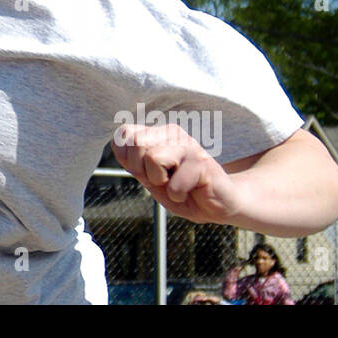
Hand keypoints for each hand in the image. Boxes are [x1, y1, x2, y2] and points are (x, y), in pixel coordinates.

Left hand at [112, 122, 245, 225]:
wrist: (218, 205)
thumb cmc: (182, 190)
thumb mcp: (150, 178)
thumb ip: (133, 162)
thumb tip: (119, 142)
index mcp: (157, 134)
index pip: (124, 133)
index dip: (128, 159)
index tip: (147, 172)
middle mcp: (172, 132)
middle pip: (136, 142)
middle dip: (143, 171)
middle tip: (164, 180)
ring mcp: (188, 144)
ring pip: (153, 158)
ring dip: (161, 182)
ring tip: (177, 184)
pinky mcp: (202, 161)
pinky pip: (174, 184)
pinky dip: (178, 195)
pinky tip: (191, 191)